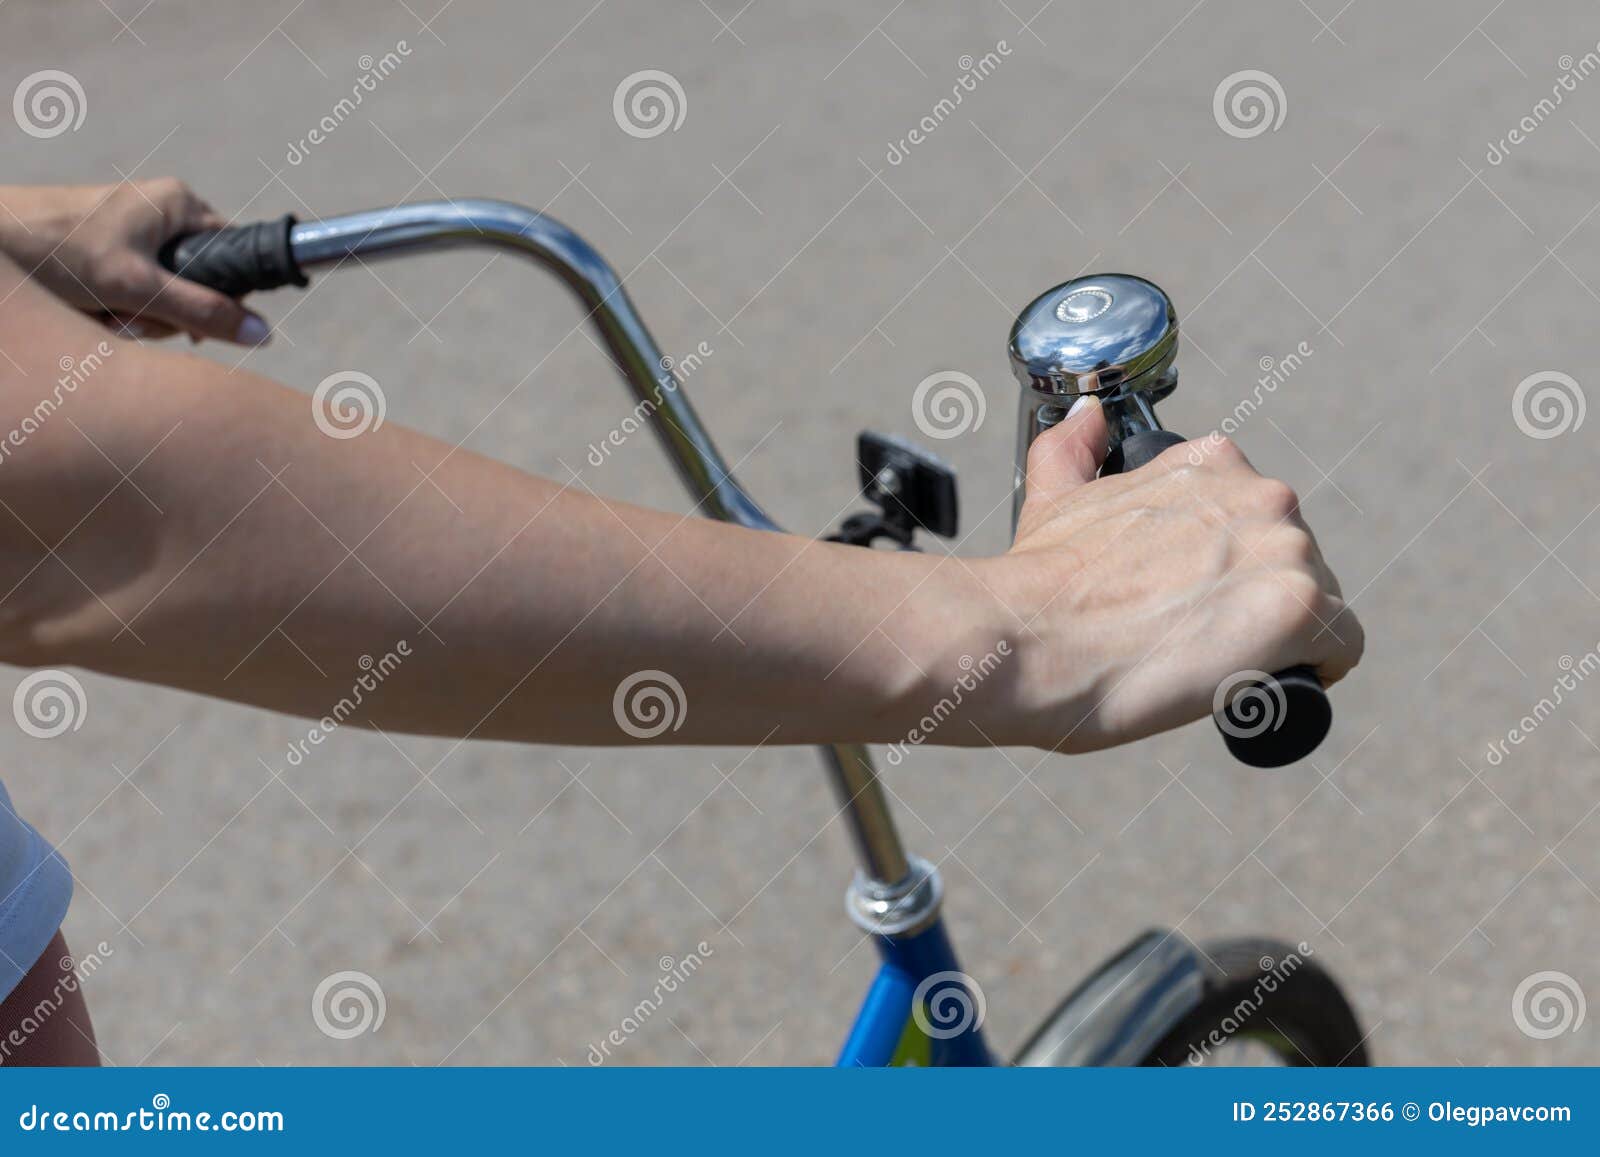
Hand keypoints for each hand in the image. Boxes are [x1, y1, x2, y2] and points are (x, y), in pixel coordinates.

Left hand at [0, 180, 269, 344]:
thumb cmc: (56, 250)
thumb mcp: (137, 288)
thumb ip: (203, 312)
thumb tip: (263, 333)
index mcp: (178, 205)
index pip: (235, 255)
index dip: (223, 296)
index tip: (196, 323)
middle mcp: (159, 214)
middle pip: (197, 284)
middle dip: (164, 314)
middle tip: (128, 317)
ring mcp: (132, 233)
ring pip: (163, 296)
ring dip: (135, 318)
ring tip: (98, 313)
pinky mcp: (107, 252)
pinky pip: (132, 293)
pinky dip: (113, 311)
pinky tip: (87, 310)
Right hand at [966, 397, 1361, 752]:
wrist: (1030, 639)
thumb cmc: (1039, 585)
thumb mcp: (1054, 498)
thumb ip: (1073, 451)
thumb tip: (1085, 418)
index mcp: (1211, 464)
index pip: (1256, 519)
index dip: (1225, 567)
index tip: (1189, 597)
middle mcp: (1261, 495)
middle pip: (1293, 562)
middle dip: (1253, 601)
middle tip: (1190, 639)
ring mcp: (1286, 550)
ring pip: (1319, 606)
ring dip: (1277, 639)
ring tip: (1208, 664)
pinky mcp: (1304, 610)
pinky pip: (1341, 649)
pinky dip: (1312, 672)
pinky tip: (1258, 684)